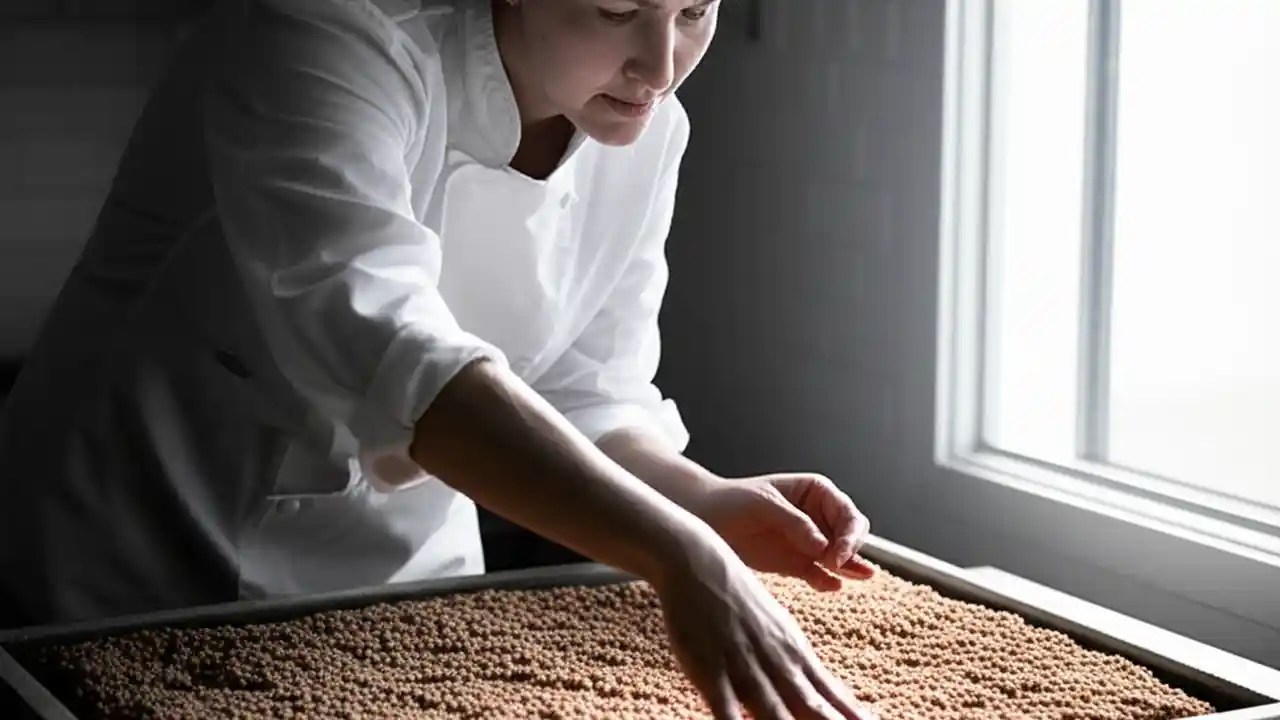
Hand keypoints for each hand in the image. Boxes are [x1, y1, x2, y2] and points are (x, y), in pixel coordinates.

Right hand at [655, 528, 878, 719]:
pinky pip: (727, 712)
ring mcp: (744, 667)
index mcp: (795, 651)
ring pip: (776, 715)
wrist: (696, 560)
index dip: (853, 715)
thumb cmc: (735, 595)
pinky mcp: (710, 672)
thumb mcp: (775, 626)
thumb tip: (818, 694)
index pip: (831, 694)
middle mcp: (776, 662)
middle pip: (812, 708)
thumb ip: (794, 664)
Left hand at [693, 473, 874, 590]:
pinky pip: (819, 575)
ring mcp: (810, 542)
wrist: (703, 520)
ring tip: (862, 575)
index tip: (838, 554)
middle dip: (850, 549)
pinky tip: (832, 586)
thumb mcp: (762, 505)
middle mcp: (818, 517)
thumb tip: (823, 547)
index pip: (846, 513)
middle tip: (837, 564)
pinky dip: (827, 581)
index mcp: (815, 492)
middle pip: (850, 534)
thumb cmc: (732, 502)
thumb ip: (794, 523)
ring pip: (840, 557)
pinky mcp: (797, 564)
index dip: (850, 533)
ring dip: (850, 567)